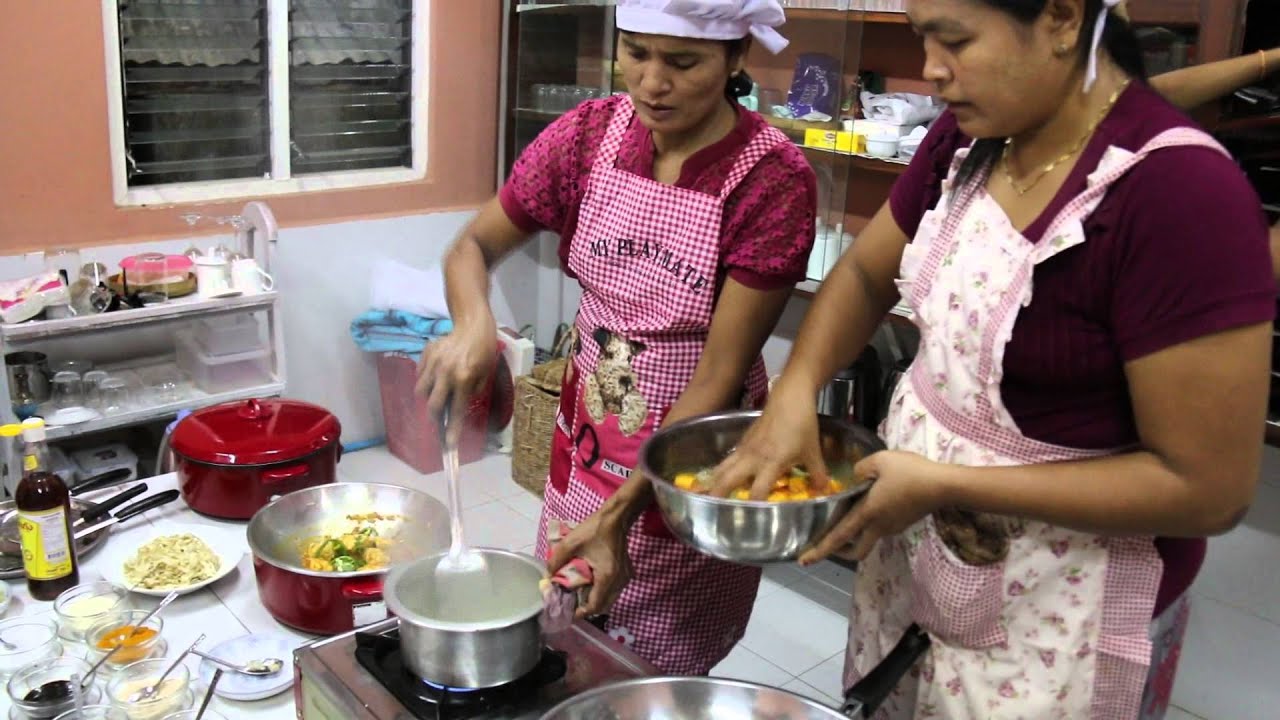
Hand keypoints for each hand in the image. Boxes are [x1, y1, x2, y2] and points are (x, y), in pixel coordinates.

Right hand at [415, 324, 496, 443]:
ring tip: (438, 395)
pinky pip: (420, 374)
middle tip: (440, 420)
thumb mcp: (486, 373)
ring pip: (421, 391)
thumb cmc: (484, 349)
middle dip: (436, 417)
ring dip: (428, 398)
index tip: (449, 445)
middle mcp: (446, 372)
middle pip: (433, 405)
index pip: (456, 411)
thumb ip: (472, 391)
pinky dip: (425, 380)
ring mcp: (433, 362)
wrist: (473, 324)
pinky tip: (435, 378)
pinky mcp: (426, 354)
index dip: (452, 430)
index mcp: (464, 378)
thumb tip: (459, 405)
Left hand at [545, 510, 632, 616]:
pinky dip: (602, 592)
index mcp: (607, 576)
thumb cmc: (595, 529)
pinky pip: (613, 590)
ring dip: (595, 600)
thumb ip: (556, 561)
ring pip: (610, 599)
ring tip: (579, 594)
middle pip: (604, 606)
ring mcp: (625, 577)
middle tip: (572, 604)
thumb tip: (547, 576)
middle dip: (588, 608)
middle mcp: (619, 580)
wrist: (616, 517)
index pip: (596, 605)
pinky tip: (590, 584)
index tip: (569, 612)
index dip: (582, 612)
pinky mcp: (626, 572)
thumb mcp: (571, 543)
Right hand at [710, 375, 830, 499]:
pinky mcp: (744, 438)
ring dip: (716, 480)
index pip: (757, 491)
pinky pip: (731, 457)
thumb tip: (823, 490)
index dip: (753, 507)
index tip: (751, 520)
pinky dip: (725, 467)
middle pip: (728, 479)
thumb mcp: (813, 451)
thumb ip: (817, 473)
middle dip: (718, 494)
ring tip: (710, 494)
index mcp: (771, 462)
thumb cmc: (803, 423)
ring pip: (724, 466)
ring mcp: (746, 446)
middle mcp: (753, 457)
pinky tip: (727, 473)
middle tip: (713, 508)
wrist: (791, 395)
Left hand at [799, 450, 951, 565]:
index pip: (839, 536)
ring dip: (853, 534)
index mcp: (868, 513)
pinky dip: (868, 523)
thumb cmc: (911, 472)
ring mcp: (892, 527)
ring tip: (844, 516)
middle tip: (825, 545)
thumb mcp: (880, 461)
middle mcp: (879, 526)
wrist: (944, 485)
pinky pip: (879, 528)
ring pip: (867, 538)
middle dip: (837, 552)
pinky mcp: (902, 523)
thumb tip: (854, 477)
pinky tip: (869, 504)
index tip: (804, 560)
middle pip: (855, 551)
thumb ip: (860, 469)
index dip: (820, 549)